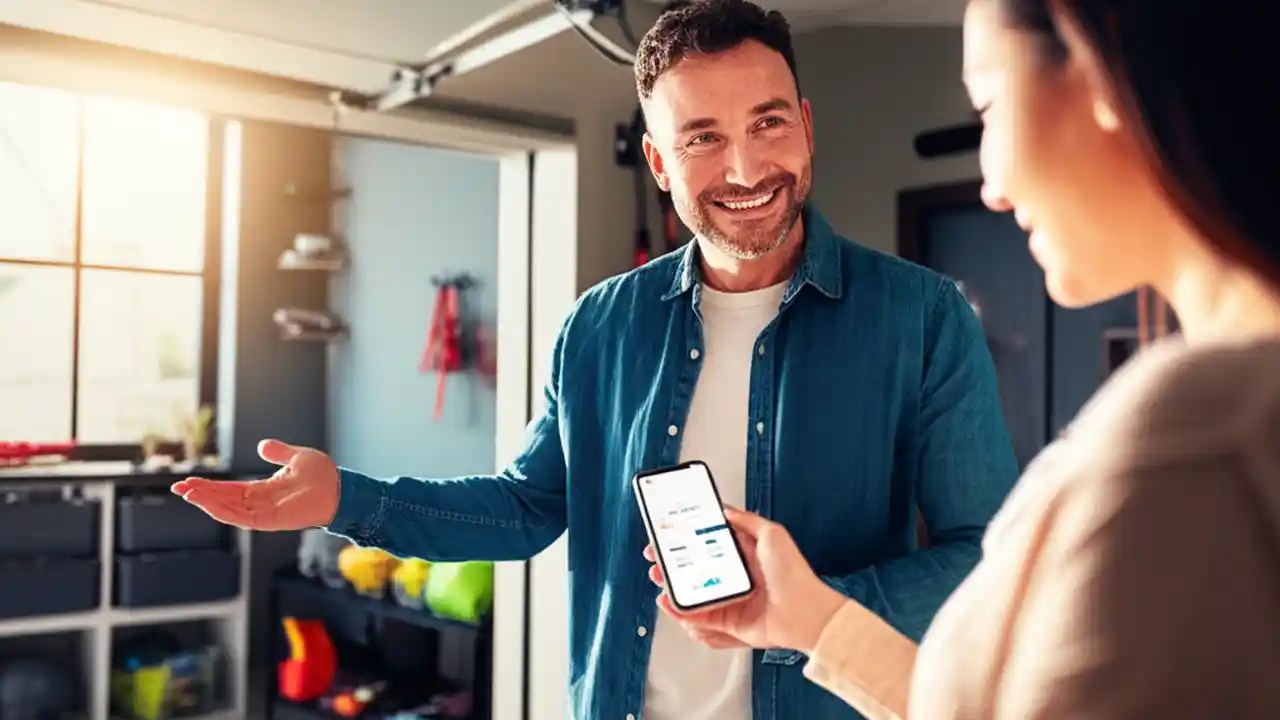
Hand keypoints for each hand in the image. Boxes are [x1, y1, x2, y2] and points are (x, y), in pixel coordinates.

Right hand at [170, 439, 339, 530]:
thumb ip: (278, 452)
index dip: (210, 487)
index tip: (189, 481)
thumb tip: (261, 445)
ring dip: (207, 502)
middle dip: (201, 495)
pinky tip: (208, 504)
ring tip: (187, 494)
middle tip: (178, 488)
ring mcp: (264, 514)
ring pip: (228, 510)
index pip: (230, 490)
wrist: (340, 487)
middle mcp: (261, 503)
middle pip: (224, 500)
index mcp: (264, 490)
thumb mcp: (296, 457)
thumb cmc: (324, 475)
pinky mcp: (271, 521)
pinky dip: (224, 511)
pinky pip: (242, 518)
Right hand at [645, 507, 845, 653]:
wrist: (804, 613)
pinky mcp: (727, 622)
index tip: (667, 535)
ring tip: (660, 580)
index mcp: (742, 556)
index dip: (684, 541)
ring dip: (671, 587)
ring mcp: (728, 600)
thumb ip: (747, 520)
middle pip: (693, 570)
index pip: (705, 545)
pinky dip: (681, 612)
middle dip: (670, 564)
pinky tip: (671, 603)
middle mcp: (733, 578)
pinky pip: (698, 617)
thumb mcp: (772, 534)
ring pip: (691, 593)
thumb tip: (725, 508)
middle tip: (656, 559)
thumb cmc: (793, 574)